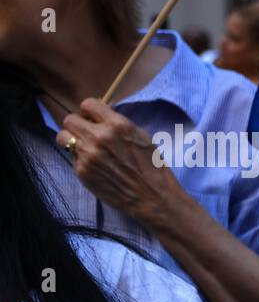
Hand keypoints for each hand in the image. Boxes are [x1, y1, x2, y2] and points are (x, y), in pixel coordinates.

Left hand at [56, 99, 184, 225]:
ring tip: (84, 148)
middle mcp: (99, 137)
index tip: (93, 119)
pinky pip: (72, 158)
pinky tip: (96, 167)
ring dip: (72, 140)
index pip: (87, 104)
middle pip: (69, 120)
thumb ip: (119, 124)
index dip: (90, 112)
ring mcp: (88, 155)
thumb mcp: (142, 137)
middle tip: (86, 133)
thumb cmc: (152, 167)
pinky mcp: (81, 171)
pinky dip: (81, 160)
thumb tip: (101, 116)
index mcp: (118, 125)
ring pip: (63, 137)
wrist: (152, 197)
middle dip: (77, 125)